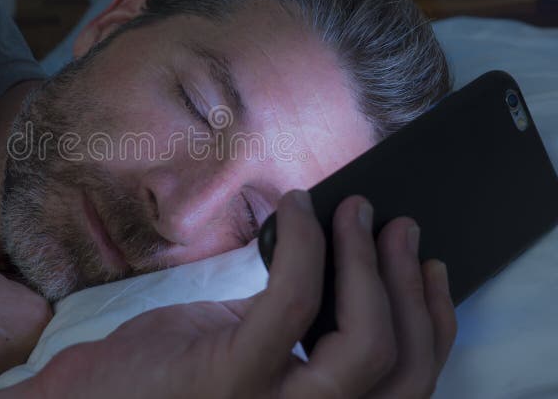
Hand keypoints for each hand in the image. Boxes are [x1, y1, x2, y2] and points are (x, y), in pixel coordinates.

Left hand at [0, 191, 454, 398]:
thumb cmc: (160, 372)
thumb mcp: (243, 351)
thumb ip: (293, 325)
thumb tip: (337, 257)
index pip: (403, 387)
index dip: (429, 325)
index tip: (423, 267)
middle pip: (400, 371)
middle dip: (408, 289)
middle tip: (396, 224)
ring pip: (363, 343)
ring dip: (369, 265)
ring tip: (356, 211)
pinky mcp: (230, 378)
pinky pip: (293, 300)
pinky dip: (304, 244)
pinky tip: (295, 207)